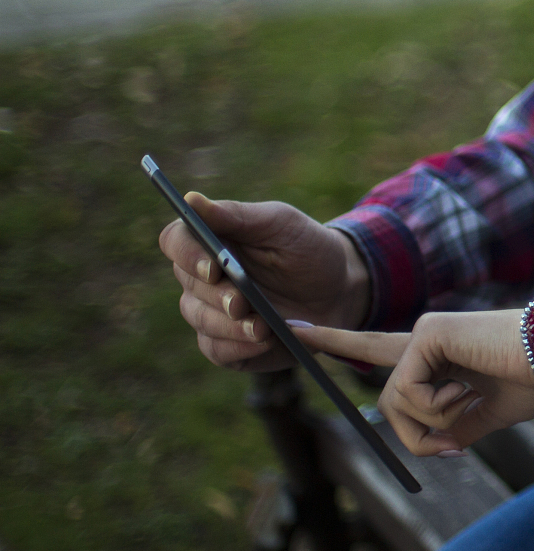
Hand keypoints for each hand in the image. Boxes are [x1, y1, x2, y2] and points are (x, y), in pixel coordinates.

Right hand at [162, 194, 370, 370]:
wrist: (340, 290)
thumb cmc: (307, 248)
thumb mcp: (281, 223)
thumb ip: (237, 215)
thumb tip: (190, 200)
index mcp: (211, 240)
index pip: (175, 242)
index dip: (187, 254)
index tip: (213, 266)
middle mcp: (202, 277)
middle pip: (188, 286)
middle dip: (218, 296)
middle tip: (243, 302)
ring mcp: (212, 311)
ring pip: (200, 320)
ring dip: (229, 325)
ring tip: (262, 327)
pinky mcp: (228, 343)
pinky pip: (217, 351)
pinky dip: (238, 348)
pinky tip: (264, 342)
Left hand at [294, 310, 533, 454]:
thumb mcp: (490, 414)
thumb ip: (455, 426)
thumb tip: (438, 444)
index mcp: (438, 353)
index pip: (374, 347)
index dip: (335, 341)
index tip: (293, 329)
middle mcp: (424, 337)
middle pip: (390, 402)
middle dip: (418, 436)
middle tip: (455, 446)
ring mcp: (424, 333)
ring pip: (397, 402)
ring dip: (435, 423)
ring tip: (474, 404)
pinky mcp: (427, 334)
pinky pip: (408, 393)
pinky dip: (439, 409)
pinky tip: (470, 391)